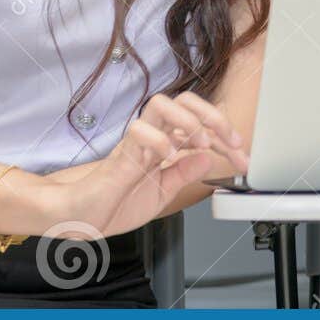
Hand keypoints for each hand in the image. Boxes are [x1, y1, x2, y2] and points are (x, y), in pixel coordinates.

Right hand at [61, 92, 247, 237]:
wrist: (77, 218)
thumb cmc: (112, 205)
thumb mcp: (162, 193)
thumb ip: (184, 173)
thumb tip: (208, 157)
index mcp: (164, 146)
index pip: (200, 126)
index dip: (226, 137)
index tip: (242, 156)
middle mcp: (152, 138)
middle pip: (184, 101)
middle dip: (213, 116)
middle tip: (230, 141)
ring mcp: (136, 143)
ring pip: (161, 105)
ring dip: (188, 120)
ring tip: (200, 143)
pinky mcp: (119, 156)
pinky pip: (138, 131)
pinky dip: (159, 140)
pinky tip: (168, 157)